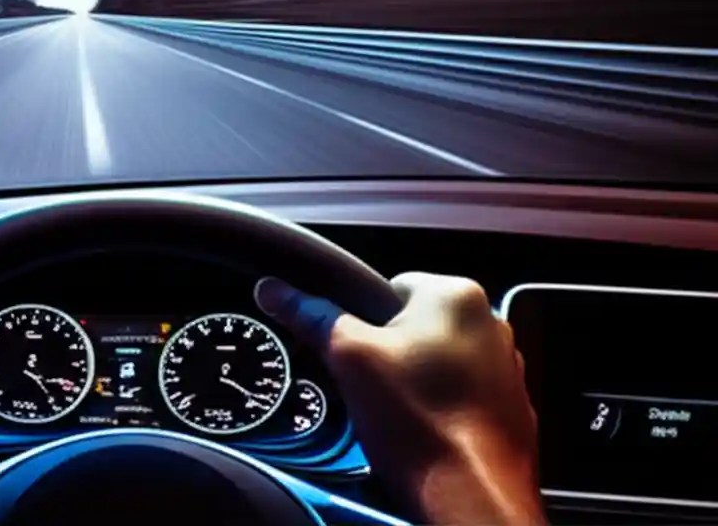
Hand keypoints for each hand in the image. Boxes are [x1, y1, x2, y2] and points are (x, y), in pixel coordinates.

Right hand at [255, 273, 542, 524]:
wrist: (472, 497)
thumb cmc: (419, 423)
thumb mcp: (350, 359)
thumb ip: (312, 317)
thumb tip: (275, 289)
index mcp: (456, 295)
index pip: (389, 287)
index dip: (360, 322)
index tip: (354, 354)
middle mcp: (491, 323)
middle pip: (414, 325)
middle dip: (389, 354)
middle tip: (371, 388)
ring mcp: (506, 367)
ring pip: (437, 361)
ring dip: (414, 381)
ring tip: (398, 415)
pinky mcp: (510, 406)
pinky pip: (461, 394)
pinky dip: (439, 407)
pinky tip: (424, 431)